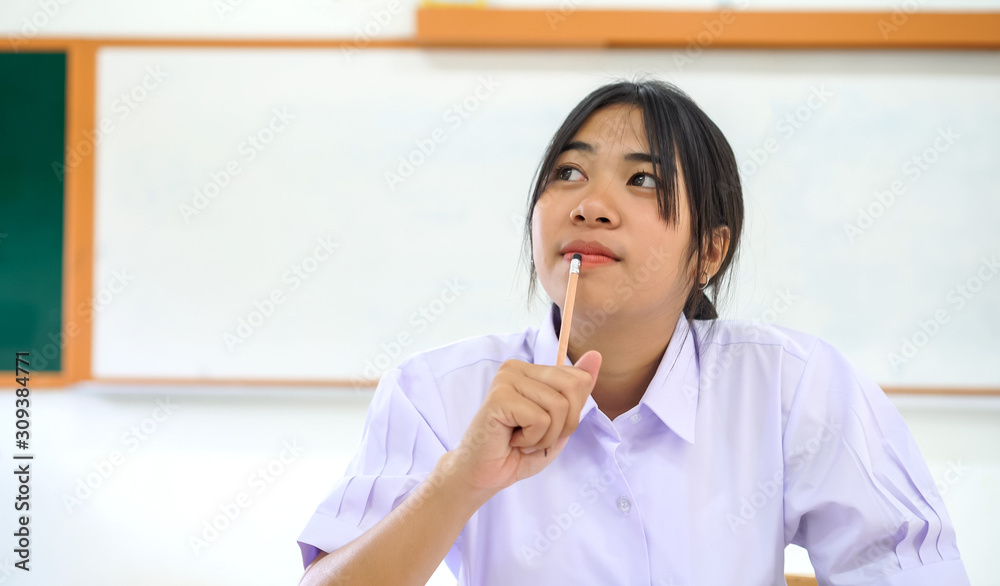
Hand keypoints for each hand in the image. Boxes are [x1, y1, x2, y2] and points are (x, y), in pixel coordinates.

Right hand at [445, 350, 601, 498]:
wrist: (483, 475)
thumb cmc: (518, 451)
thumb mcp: (559, 421)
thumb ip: (578, 390)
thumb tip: (596, 355)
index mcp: (531, 369)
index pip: (579, 378)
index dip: (572, 413)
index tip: (545, 427)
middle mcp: (516, 367)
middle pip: (573, 388)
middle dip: (564, 424)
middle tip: (536, 436)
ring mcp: (506, 379)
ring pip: (559, 406)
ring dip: (546, 436)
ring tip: (522, 440)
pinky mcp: (499, 397)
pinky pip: (540, 419)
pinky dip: (532, 440)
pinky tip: (512, 440)